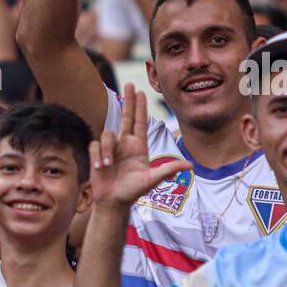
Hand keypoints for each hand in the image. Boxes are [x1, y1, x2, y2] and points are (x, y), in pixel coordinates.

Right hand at [90, 85, 190, 209]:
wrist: (113, 202)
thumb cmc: (133, 192)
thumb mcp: (152, 179)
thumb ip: (169, 169)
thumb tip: (191, 166)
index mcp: (138, 147)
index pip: (140, 122)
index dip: (140, 106)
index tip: (140, 91)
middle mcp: (125, 144)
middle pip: (125, 117)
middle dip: (127, 100)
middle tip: (128, 84)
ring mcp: (111, 148)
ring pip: (108, 134)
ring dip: (107, 150)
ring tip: (108, 165)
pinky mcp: (97, 154)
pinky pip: (95, 145)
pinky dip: (98, 155)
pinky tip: (101, 167)